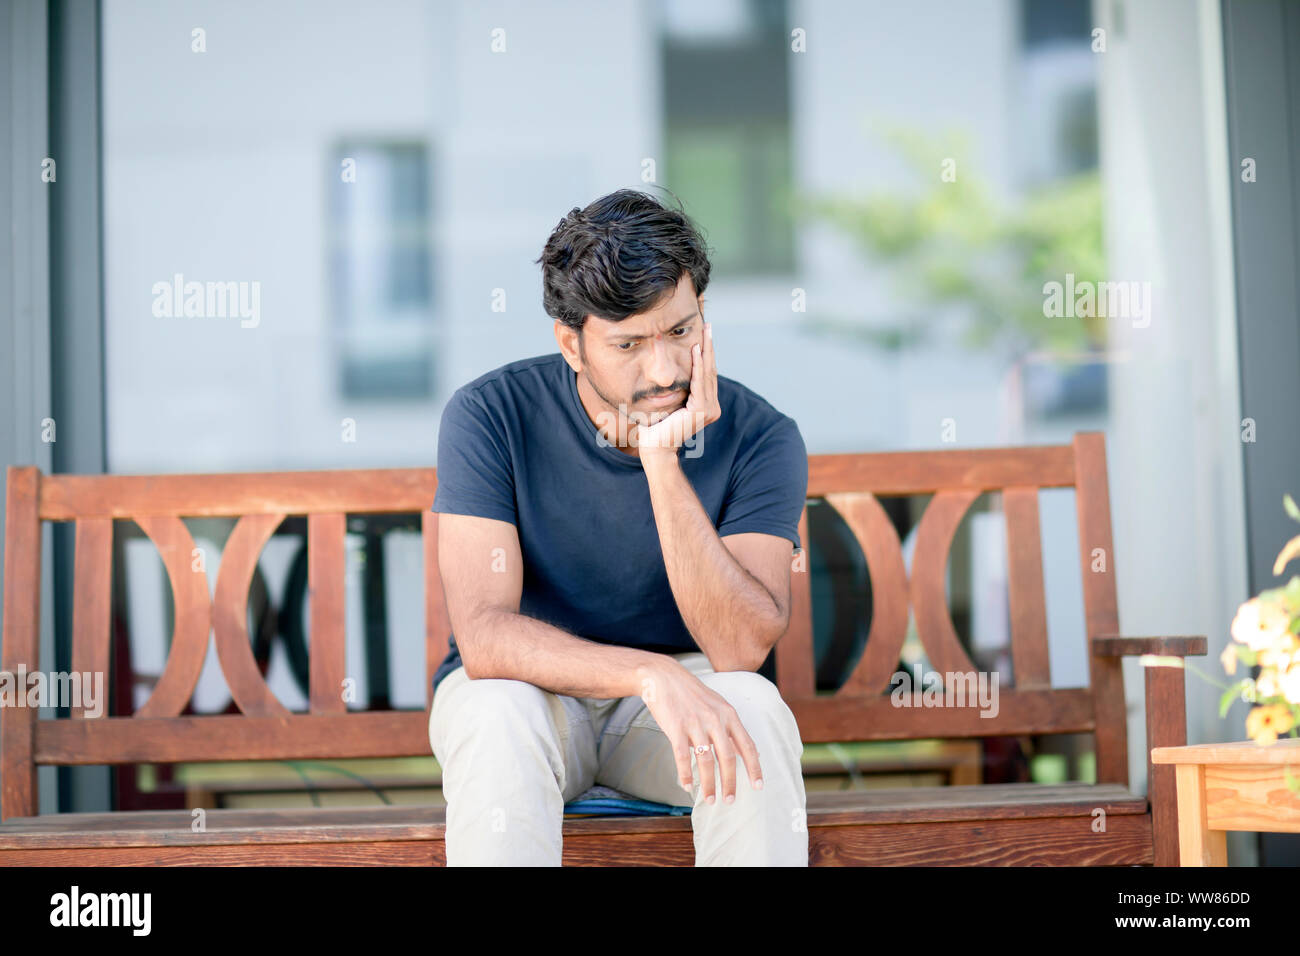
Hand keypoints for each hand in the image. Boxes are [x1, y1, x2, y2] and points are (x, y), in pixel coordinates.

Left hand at [634, 321, 719, 462]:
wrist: (654, 446)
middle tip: (708, 325)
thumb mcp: (669, 401)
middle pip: (710, 369)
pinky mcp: (701, 410)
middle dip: (709, 346)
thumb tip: (671, 371)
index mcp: (706, 405)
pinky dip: (698, 364)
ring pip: (707, 372)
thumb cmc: (656, 426)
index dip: (706, 352)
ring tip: (705, 331)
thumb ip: (677, 388)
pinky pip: (699, 381)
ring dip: (706, 350)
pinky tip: (696, 349)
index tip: (704, 333)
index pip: (707, 373)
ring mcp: (709, 410)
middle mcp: (712, 407)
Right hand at [634, 655, 763, 805]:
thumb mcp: (718, 706)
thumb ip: (732, 728)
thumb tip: (749, 752)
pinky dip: (686, 774)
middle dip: (730, 783)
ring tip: (710, 799)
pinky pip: (683, 757)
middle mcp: (714, 719)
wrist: (663, 677)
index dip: (754, 768)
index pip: (747, 745)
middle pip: (727, 758)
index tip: (758, 787)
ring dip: (708, 784)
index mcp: (728, 714)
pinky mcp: (676, 728)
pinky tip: (687, 786)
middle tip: (729, 801)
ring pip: (706, 761)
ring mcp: (695, 723)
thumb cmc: (692, 694)